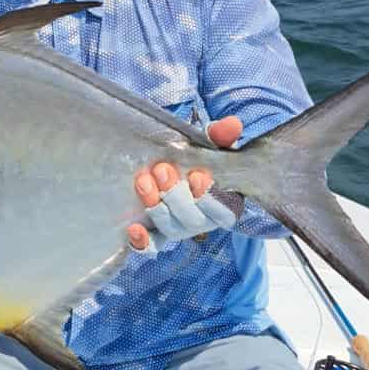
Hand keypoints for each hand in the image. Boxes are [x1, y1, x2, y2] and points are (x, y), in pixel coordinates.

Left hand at [128, 116, 242, 252]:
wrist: (172, 161)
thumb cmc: (197, 155)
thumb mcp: (209, 142)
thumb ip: (221, 135)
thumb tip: (234, 124)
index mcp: (224, 202)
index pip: (222, 209)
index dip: (210, 196)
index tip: (197, 175)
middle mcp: (203, 220)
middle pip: (193, 220)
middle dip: (176, 195)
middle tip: (162, 170)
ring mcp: (179, 228)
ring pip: (171, 230)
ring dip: (157, 208)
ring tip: (143, 182)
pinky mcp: (157, 233)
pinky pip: (152, 245)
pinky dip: (143, 241)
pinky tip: (134, 228)